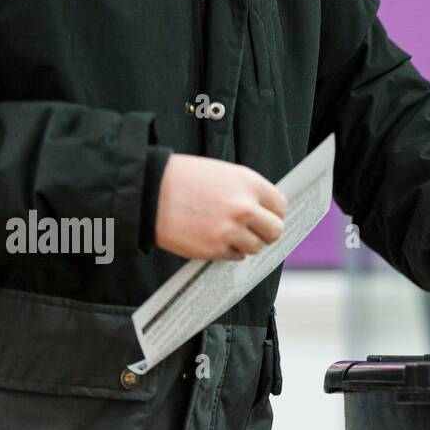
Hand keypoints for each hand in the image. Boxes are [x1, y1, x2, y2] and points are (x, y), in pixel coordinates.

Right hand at [155, 154, 287, 260]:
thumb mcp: (222, 173)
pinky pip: (236, 256)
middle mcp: (244, 208)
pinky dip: (229, 250)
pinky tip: (215, 237)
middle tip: (255, 230)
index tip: (267, 215)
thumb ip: (247, 191)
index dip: (273, 212)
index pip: (280, 205)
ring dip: (247, 242)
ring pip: (257, 246)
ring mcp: (230, 231)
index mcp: (249, 184)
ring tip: (228, 232)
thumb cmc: (183, 179)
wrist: (149, 191)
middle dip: (267, 231)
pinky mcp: (215, 249)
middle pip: (275, 230)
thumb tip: (266, 210)